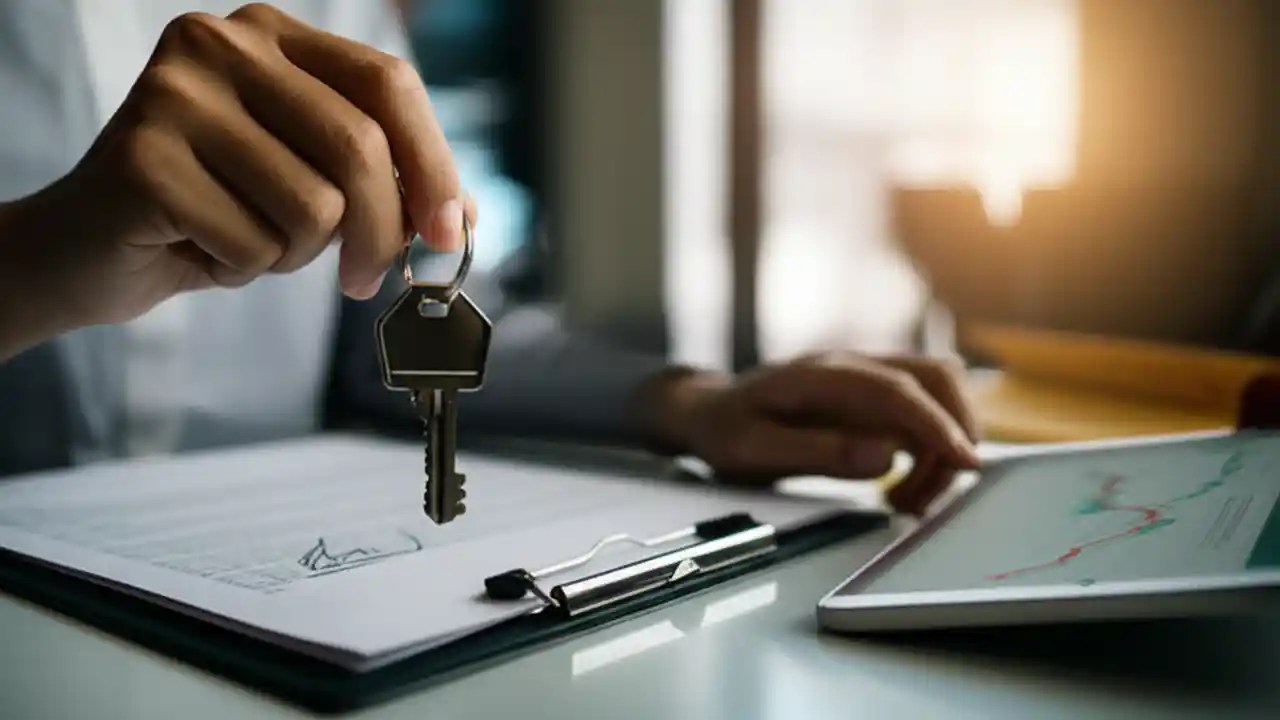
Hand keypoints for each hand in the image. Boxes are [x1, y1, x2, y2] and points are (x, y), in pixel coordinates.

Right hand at [0, 3, 472, 359]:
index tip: (450, 231)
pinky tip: (200, 247)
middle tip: (366, 282)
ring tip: (245, 239)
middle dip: (381, 233)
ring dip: (294, 254)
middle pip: (357, 146)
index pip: (387, 82)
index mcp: (274, 36)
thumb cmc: (215, 212)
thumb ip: (384, 185)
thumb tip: (461, 216)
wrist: (92, 249)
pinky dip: (244, 269)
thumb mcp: (313, 185)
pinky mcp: (142, 156)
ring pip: (312, 205)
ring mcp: (176, 93)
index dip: (433, 162)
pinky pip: (254, 242)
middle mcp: (223, 43)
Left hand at [636, 353, 980, 514]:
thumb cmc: (727, 429)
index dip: (936, 423)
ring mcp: (866, 378)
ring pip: (937, 393)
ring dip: (942, 446)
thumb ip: (819, 452)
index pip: (896, 388)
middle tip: (931, 494)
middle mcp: (852, 366)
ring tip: (908, 501)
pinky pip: (923, 413)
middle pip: (935, 376)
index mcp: (819, 374)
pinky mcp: (874, 398)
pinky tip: (902, 488)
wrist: (710, 411)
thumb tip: (884, 458)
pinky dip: (930, 450)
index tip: (966, 460)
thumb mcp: (755, 449)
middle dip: (954, 431)